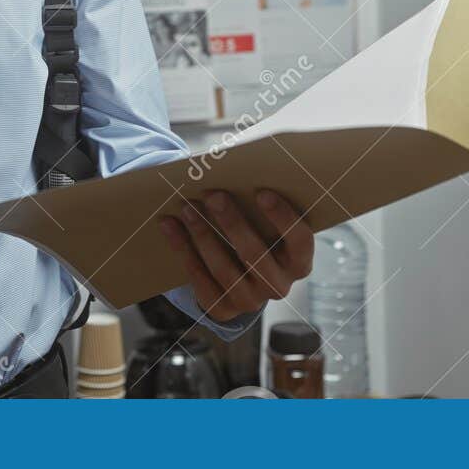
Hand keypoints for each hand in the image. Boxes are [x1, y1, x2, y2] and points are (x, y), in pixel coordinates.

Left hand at [158, 189, 314, 321]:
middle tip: (213, 194)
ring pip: (223, 268)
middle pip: (256, 255)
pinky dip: (182, 249)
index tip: (262, 191)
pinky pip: (199, 279)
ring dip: (202, 234)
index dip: (283, 218)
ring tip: (187, 207)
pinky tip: (169, 225)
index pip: (300, 241)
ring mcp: (250, 301)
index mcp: (299, 262)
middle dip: (232, 223)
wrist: (237, 277)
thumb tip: (244, 159)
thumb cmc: (255, 233)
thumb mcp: (267, 222)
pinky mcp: (221, 309)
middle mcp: (279, 286)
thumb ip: (264, 200)